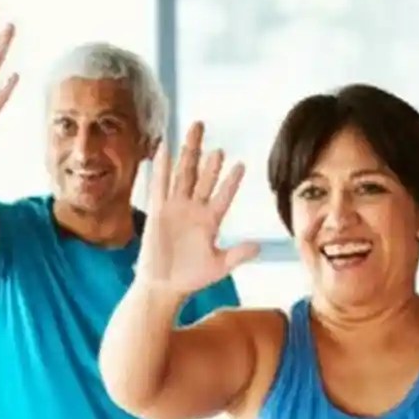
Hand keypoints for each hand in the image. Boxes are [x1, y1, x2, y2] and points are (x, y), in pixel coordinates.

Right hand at [135, 122, 258, 294]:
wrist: (164, 287)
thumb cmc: (190, 277)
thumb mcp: (219, 267)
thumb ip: (237, 254)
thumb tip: (259, 247)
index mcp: (210, 221)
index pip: (223, 195)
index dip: (231, 181)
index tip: (240, 165)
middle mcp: (194, 209)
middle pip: (203, 177)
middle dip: (209, 157)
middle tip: (215, 138)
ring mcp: (175, 208)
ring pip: (183, 174)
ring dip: (189, 152)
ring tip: (195, 131)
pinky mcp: (158, 211)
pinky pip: (159, 185)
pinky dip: (161, 167)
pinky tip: (164, 148)